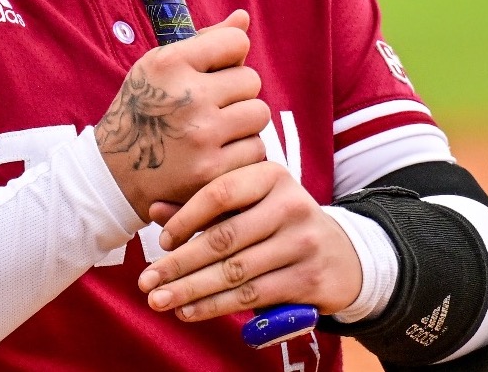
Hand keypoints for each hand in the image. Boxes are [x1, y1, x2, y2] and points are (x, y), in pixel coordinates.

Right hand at [96, 9, 270, 216]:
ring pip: (260, 114)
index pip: (236, 42)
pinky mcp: (211, 171)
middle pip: (252, 80)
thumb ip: (205, 41)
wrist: (113, 175)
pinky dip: (243, 153)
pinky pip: (256, 149)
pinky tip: (219, 155)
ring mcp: (201, 136)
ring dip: (244, 123)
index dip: (230, 56)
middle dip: (237, 93)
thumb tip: (244, 16)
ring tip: (218, 130)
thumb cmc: (143, 111)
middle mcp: (186, 97)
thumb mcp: (160, 68)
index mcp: (170, 64)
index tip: (215, 72)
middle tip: (213, 107)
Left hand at [136, 160, 362, 321]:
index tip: (160, 242)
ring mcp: (302, 242)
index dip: (185, 218)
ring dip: (191, 290)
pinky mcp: (308, 278)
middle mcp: (290, 204)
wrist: (342, 255)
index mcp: (271, 175)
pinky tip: (189, 311)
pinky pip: (252, 295)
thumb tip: (154, 209)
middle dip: (179, 264)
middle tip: (145, 283)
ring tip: (160, 301)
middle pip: (224, 238)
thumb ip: (205, 206)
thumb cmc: (280, 225)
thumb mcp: (249, 205)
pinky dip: (216, 306)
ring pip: (235, 271)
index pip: (220, 192)